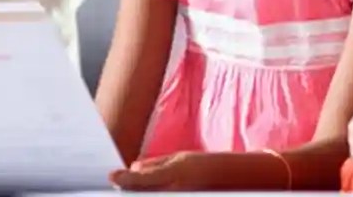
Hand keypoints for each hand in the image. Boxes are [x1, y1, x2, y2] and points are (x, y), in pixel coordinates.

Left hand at [109, 151, 251, 190]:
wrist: (239, 180)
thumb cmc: (211, 165)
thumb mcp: (183, 158)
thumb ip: (157, 164)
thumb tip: (134, 167)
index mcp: (174, 175)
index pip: (140, 180)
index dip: (123, 179)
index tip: (112, 176)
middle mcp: (175, 191)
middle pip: (142, 194)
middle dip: (131, 188)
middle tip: (121, 182)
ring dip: (142, 192)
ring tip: (136, 187)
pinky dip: (154, 194)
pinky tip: (152, 191)